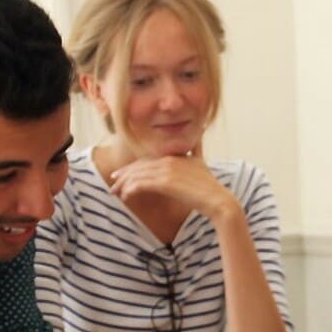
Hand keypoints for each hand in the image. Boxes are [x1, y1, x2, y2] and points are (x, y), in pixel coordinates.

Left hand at [109, 154, 238, 221]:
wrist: (218, 201)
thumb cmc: (210, 187)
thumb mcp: (202, 162)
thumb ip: (196, 148)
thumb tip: (200, 131)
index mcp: (175, 156)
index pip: (148, 160)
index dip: (133, 167)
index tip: (122, 174)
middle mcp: (169, 160)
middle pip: (140, 166)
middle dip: (124, 175)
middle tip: (113, 184)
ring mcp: (167, 171)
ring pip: (138, 175)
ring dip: (124, 184)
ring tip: (116, 193)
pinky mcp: (166, 183)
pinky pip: (141, 184)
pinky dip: (131, 189)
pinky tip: (126, 195)